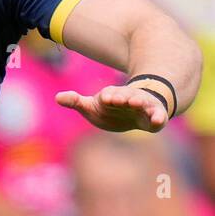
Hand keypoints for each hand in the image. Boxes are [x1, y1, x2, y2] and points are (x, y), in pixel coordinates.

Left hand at [55, 82, 169, 132]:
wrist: (135, 110)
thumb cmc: (110, 108)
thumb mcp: (92, 106)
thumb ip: (76, 102)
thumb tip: (57, 97)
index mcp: (111, 95)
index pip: (109, 95)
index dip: (108, 96)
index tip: (105, 98)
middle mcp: (127, 98)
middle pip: (126, 96)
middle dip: (123, 97)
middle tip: (121, 99)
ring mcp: (142, 106)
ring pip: (142, 103)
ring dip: (140, 103)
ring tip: (137, 104)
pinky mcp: (153, 116)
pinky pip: (158, 116)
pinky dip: (158, 117)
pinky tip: (158, 120)